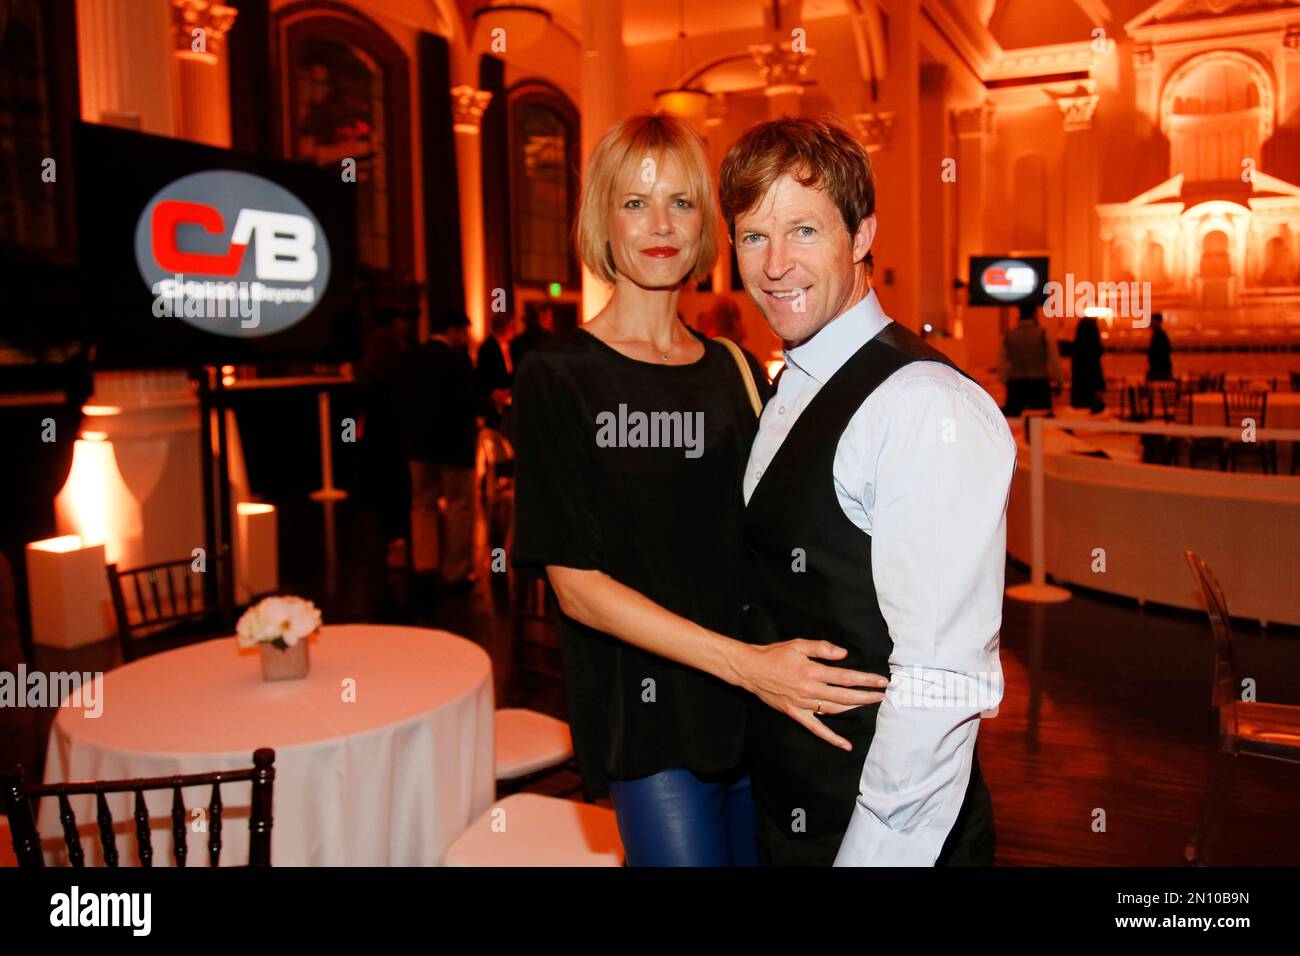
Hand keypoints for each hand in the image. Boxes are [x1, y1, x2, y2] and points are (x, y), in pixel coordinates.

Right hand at [733, 640, 888, 750]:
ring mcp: (803, 704)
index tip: (881, 681)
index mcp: (812, 672)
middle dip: (867, 696)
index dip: (866, 680)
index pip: (846, 677)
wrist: (751, 670)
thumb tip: (843, 654)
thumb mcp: (798, 644)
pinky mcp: (796, 714)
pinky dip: (832, 738)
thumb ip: (822, 648)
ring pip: (835, 710)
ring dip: (855, 709)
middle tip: (884, 695)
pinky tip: (846, 745)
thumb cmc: (775, 654)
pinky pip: (817, 729)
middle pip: (845, 696)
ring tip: (870, 705)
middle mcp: (810, 690)